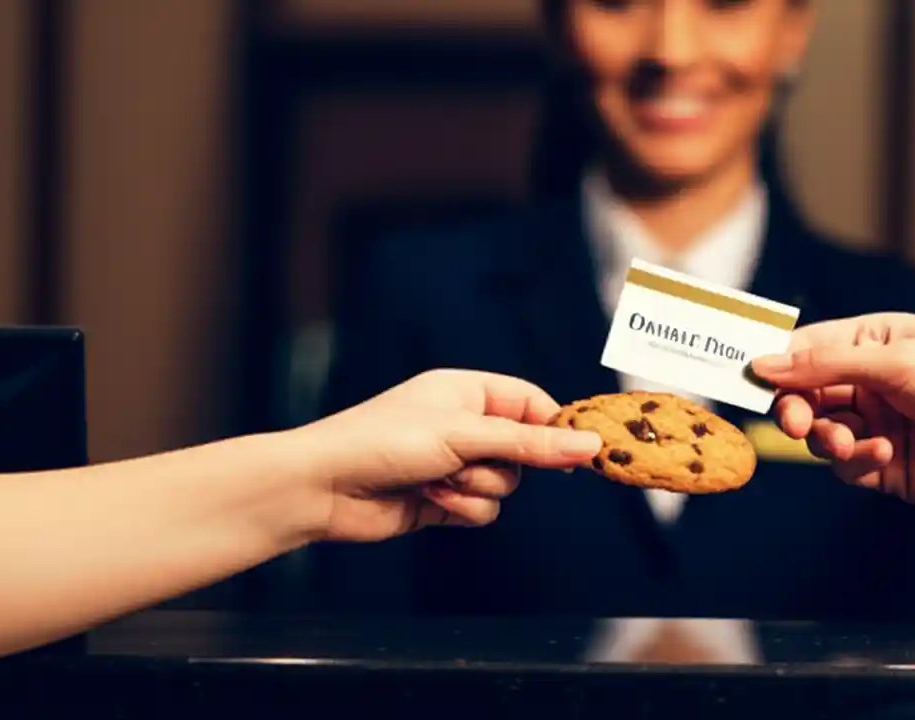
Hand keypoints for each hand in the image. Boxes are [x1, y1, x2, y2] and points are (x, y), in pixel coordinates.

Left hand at [289, 369, 601, 540]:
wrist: (324, 487)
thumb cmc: (383, 442)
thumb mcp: (464, 435)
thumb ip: (530, 443)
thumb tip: (590, 445)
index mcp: (466, 391)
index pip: (531, 402)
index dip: (556, 426)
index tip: (581, 450)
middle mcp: (462, 425)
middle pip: (524, 449)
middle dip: (504, 463)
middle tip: (476, 462)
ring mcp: (453, 464)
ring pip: (505, 484)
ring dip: (477, 488)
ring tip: (439, 480)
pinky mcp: (443, 500)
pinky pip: (483, 510)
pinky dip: (463, 509)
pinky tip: (430, 500)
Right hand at [750, 313, 914, 507]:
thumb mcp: (896, 361)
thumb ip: (826, 364)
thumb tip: (763, 364)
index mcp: (875, 342)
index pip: (808, 348)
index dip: (777, 363)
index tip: (749, 379)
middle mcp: (873, 382)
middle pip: (806, 394)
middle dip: (796, 407)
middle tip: (798, 421)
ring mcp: (880, 425)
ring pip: (821, 433)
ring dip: (825, 438)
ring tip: (844, 443)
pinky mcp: (888, 468)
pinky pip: (847, 466)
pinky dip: (855, 461)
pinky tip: (884, 455)